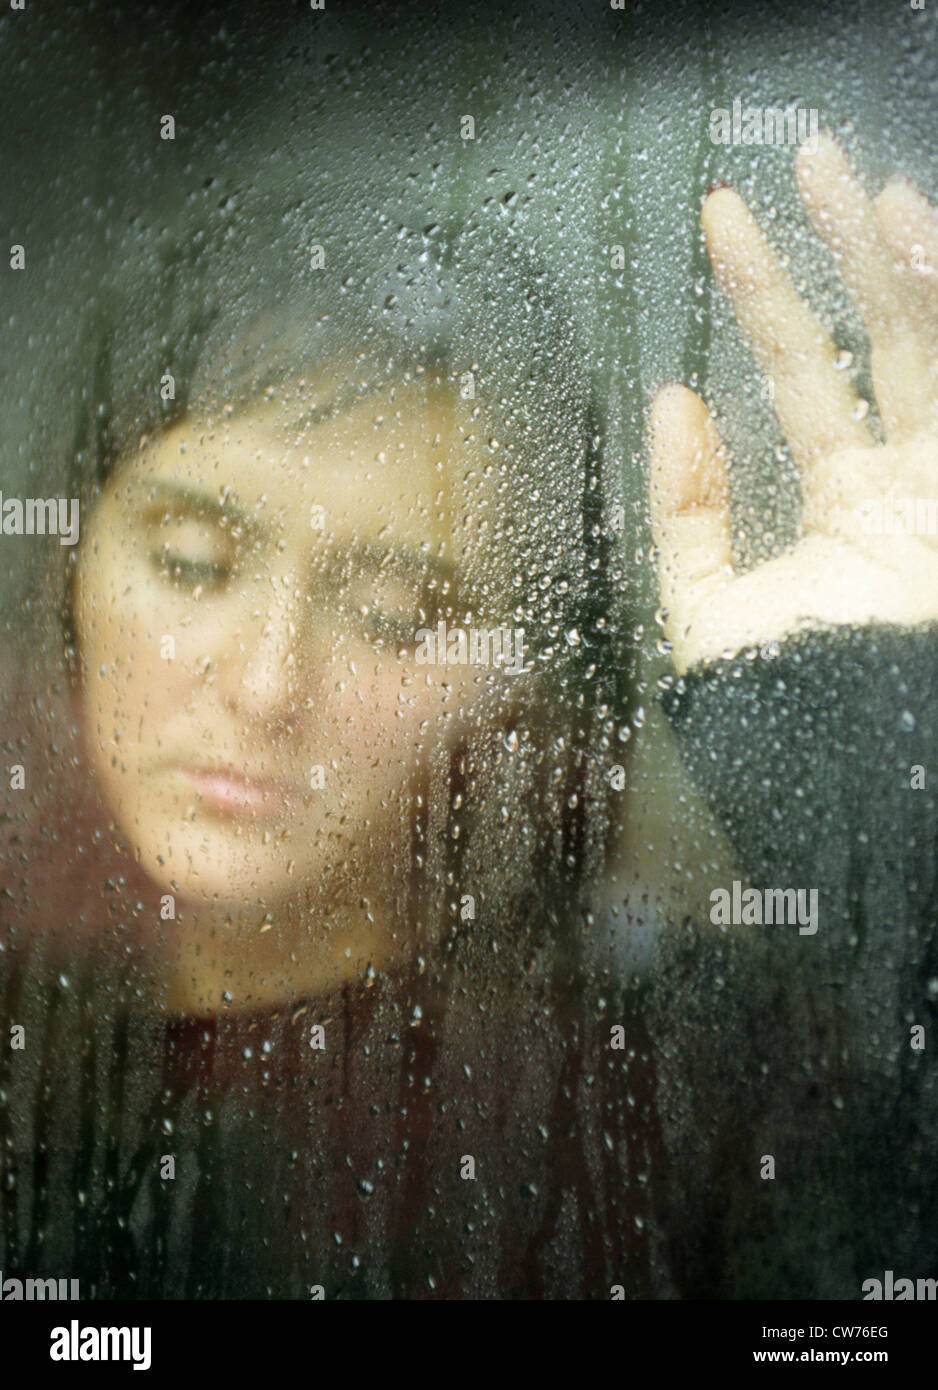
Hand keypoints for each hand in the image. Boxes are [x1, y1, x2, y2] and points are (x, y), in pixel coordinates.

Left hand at [649, 133, 937, 675]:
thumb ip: (685, 514)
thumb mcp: (707, 610)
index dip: (768, 293)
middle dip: (841, 251)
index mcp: (845, 504)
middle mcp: (908, 480)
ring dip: (905, 266)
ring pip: (932, 348)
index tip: (723, 224)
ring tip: (867, 189)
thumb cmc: (786, 707)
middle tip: (807, 163)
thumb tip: (670, 404)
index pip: (804, 372)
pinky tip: (921, 245)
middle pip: (879, 339)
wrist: (854, 769)